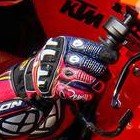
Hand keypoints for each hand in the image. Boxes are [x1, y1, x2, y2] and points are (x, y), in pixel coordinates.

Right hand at [0, 35, 117, 136]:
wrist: (28, 80)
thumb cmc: (51, 65)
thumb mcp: (62, 51)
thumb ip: (79, 52)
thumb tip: (104, 56)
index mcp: (62, 44)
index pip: (85, 46)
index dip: (101, 52)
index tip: (111, 57)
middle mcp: (58, 56)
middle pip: (84, 63)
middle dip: (98, 70)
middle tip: (105, 73)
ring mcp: (54, 72)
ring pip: (79, 77)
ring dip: (93, 83)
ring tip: (99, 85)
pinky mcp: (52, 87)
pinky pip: (71, 90)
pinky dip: (82, 93)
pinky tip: (88, 94)